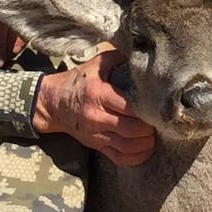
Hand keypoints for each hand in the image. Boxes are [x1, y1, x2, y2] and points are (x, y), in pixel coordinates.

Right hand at [31, 50, 154, 166]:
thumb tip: (142, 53)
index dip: (147, 108)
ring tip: (153, 135)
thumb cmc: (77, 82)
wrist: (52, 103)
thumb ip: (118, 58)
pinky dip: (136, 157)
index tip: (158, 105)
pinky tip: (145, 150)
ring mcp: (96, 135)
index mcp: (99, 94)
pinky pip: (119, 158)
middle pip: (131, 129)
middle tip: (158, 122)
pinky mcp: (96, 146)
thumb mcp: (95, 64)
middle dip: (149, 128)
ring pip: (127, 146)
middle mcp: (97, 117)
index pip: (129, 106)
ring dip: (145, 144)